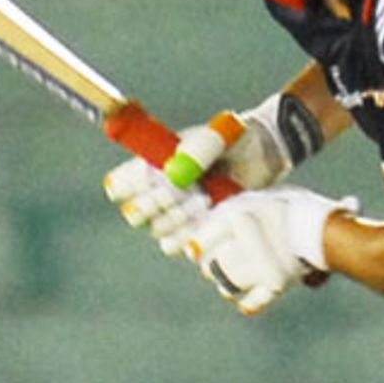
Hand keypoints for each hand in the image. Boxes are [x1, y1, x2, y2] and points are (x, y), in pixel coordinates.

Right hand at [103, 91, 325, 256]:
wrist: (262, 156)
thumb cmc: (234, 140)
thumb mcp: (218, 137)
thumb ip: (198, 149)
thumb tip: (173, 174)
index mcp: (153, 165)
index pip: (121, 182)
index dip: (124, 186)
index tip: (143, 182)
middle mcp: (159, 193)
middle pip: (137, 213)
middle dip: (152, 206)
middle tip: (175, 193)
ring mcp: (177, 215)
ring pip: (159, 231)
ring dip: (177, 220)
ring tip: (204, 200)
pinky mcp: (196, 232)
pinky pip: (182, 245)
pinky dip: (193, 236)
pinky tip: (209, 218)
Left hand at [187, 186, 357, 314]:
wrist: (324, 226)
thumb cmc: (289, 209)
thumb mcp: (256, 201)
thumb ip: (228, 215)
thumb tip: (200, 236)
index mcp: (237, 215)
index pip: (199, 241)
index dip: (197, 247)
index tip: (194, 252)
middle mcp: (243, 240)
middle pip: (210, 266)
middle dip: (213, 266)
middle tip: (220, 262)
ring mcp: (259, 264)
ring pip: (226, 285)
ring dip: (228, 284)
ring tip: (237, 277)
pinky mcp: (274, 284)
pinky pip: (250, 304)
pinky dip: (247, 303)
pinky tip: (247, 300)